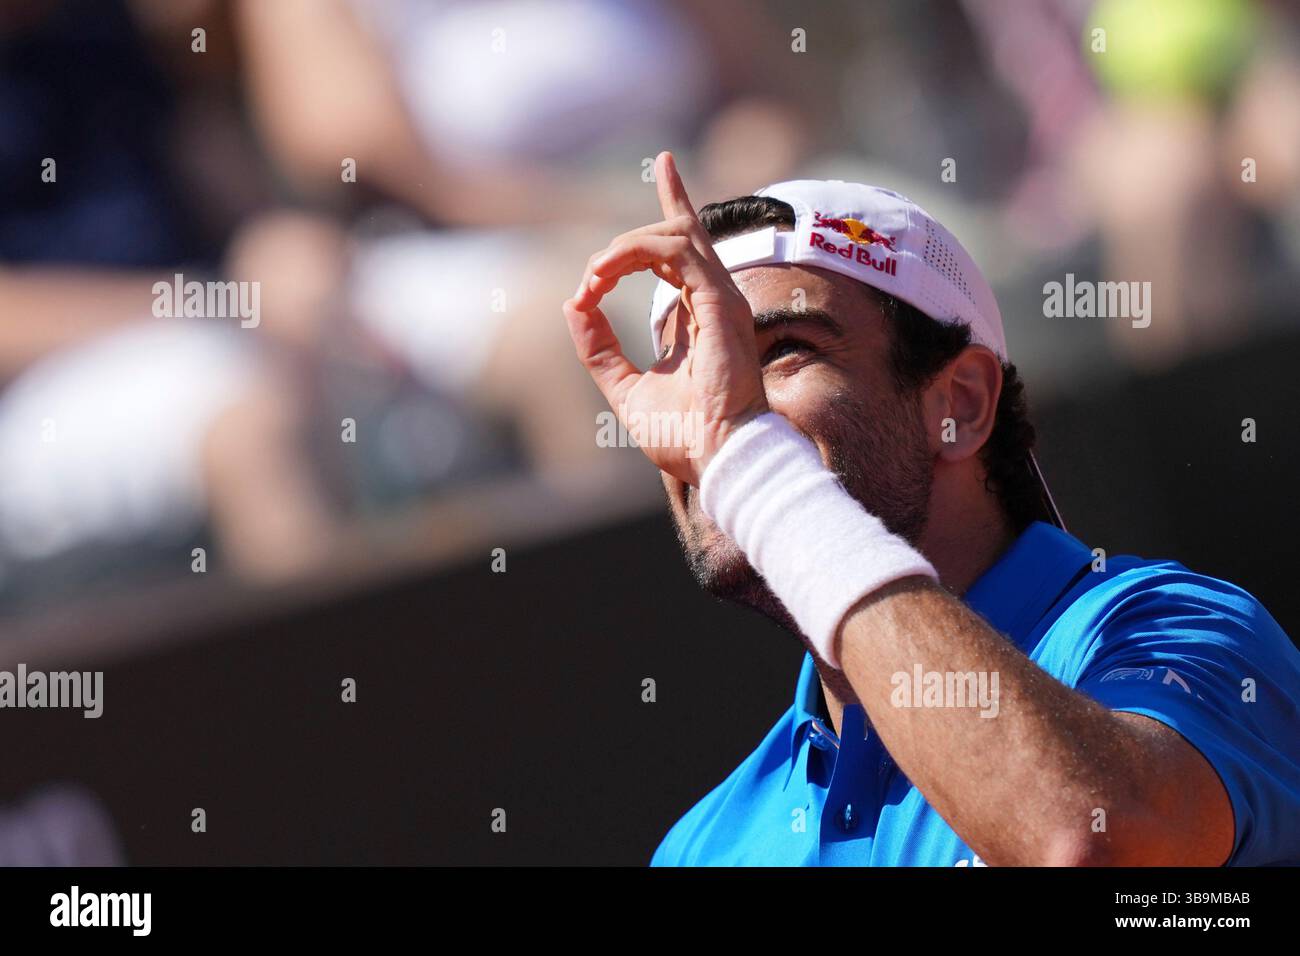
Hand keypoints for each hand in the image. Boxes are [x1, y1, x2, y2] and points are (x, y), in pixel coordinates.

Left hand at [562, 151, 768, 485]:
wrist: (718, 458)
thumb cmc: (684, 436)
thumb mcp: (624, 387)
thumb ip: (599, 348)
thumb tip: (575, 305)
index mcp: (697, 316)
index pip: (684, 246)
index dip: (674, 203)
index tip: (664, 166)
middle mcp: (713, 299)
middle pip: (678, 231)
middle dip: (628, 239)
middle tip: (592, 276)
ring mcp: (719, 297)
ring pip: (670, 235)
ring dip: (621, 250)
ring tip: (593, 280)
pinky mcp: (718, 300)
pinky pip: (674, 250)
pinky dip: (633, 252)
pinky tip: (605, 274)